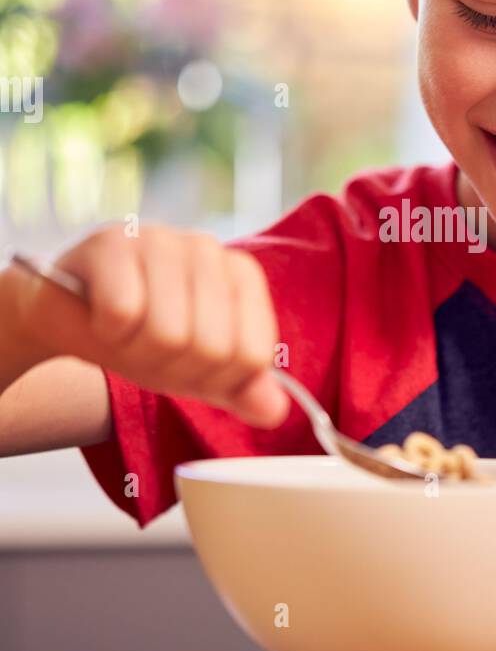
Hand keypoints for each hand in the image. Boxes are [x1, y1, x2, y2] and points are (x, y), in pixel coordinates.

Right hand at [3, 225, 288, 427]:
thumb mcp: (198, 372)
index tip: (187, 362)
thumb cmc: (140, 337)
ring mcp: (161, 239)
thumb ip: (241, 390)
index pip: (253, 356)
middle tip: (146, 347)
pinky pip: (123, 314)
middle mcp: (209, 248)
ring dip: (135, 352)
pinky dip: (106, 332)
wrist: (65, 316)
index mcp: (242, 275)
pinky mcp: (112, 243)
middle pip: (212, 349)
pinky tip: (100, 316)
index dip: (214, 379)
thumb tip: (274, 411)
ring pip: (169, 335)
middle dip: (172, 368)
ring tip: (124, 332)